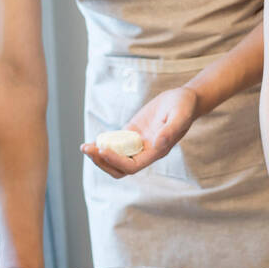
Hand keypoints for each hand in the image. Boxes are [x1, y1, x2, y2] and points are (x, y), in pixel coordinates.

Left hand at [81, 86, 198, 177]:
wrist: (184, 99)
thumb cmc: (184, 106)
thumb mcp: (180, 115)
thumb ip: (170, 130)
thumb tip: (157, 144)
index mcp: (157, 152)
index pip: (132, 166)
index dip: (116, 161)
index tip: (103, 149)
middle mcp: (146, 151)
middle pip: (119, 168)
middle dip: (102, 162)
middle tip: (86, 149)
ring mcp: (138, 143)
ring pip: (115, 159)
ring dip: (99, 156)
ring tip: (85, 147)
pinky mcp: (132, 133)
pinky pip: (115, 144)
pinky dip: (103, 144)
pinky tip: (92, 141)